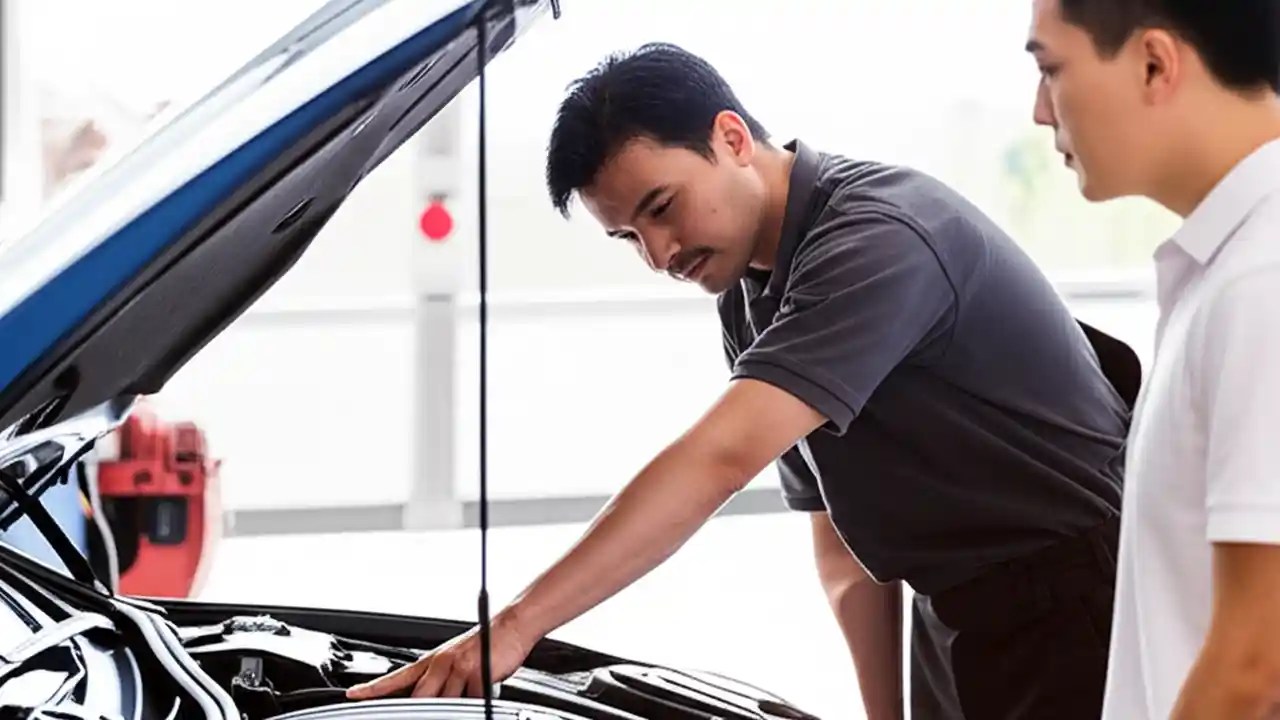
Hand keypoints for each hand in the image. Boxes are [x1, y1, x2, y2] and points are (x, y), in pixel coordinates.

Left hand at [346, 612, 535, 699]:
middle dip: (418, 711)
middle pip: (418, 697)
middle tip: (417, 715)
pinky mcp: (477, 672)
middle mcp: (440, 663)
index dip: (373, 688)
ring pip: (445, 702)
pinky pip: (471, 701)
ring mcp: (458, 668)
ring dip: (454, 706)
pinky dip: (474, 704)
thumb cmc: (485, 645)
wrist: (510, 626)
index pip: (395, 677)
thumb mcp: (456, 661)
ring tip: (466, 695)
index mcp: (431, 661)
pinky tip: (480, 697)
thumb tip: (428, 702)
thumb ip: (441, 682)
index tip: (353, 694)